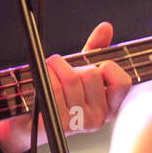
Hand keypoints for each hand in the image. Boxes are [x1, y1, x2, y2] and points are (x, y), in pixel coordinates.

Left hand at [0, 21, 131, 152]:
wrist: (28, 124)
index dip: (107, 67)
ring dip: (55, 67)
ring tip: (49, 71)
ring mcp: (79, 123)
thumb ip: (95, 49)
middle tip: (62, 70)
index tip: (93, 67)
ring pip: (71, 78)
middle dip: (74, 65)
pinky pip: (53, 87)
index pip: (123, 81)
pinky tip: (41, 81)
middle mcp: (99, 118)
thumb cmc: (58, 96)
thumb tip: (106, 27)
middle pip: (92, 74)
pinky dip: (44, 77)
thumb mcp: (79, 71)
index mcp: (110, 106)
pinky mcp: (59, 124)